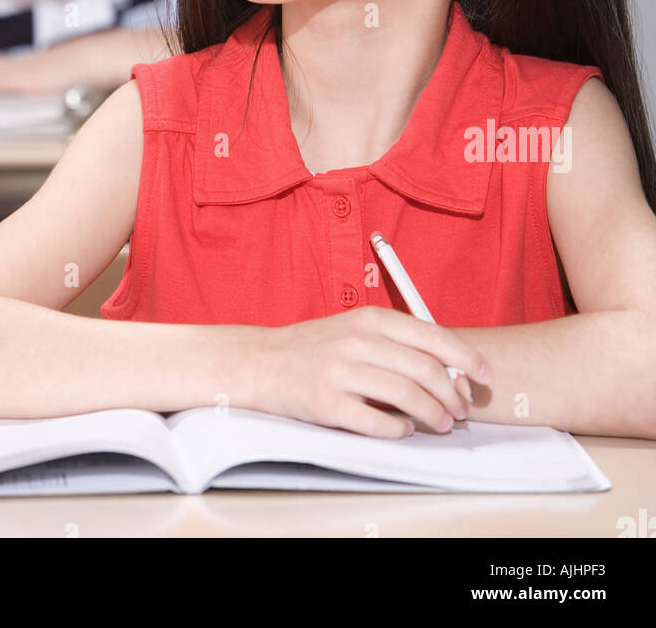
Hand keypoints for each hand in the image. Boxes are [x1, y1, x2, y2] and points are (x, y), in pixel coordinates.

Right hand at [252, 307, 492, 438]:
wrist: (263, 363)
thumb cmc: (318, 347)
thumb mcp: (357, 329)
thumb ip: (397, 343)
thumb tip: (449, 370)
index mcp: (370, 319)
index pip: (432, 337)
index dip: (466, 358)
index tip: (486, 376)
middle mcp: (357, 341)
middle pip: (425, 369)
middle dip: (454, 395)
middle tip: (463, 410)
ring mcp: (340, 372)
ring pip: (407, 396)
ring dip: (434, 415)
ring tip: (443, 424)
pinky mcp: (326, 403)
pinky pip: (377, 422)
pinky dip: (400, 430)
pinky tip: (405, 430)